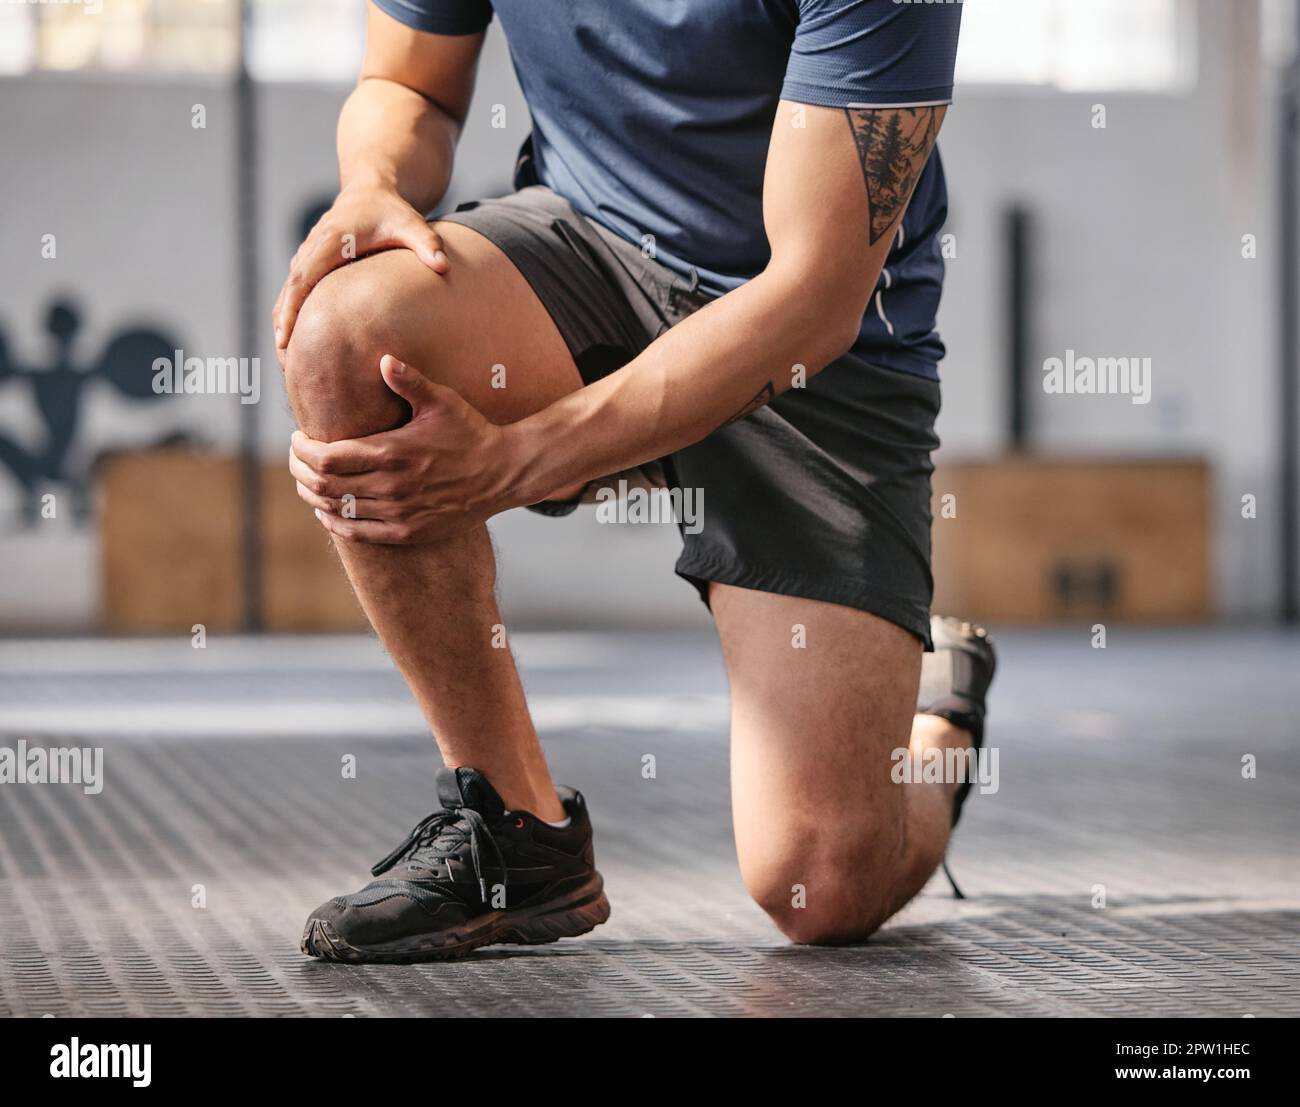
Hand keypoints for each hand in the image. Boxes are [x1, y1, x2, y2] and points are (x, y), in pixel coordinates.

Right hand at [272, 184, 448, 365]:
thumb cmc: (392, 210)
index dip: (292, 308)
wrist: (372, 191)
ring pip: (288, 291)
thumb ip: (427, 244)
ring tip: (285, 359)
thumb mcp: (412, 223)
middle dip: (283, 323)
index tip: (285, 337)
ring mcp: (309, 255)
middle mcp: (313, 248)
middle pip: (290, 290)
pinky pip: (295, 290)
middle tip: (282, 358)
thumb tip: (443, 266)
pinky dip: (291, 312)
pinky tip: (296, 340)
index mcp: (331, 241)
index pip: (303, 279)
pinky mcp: (311, 262)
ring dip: (283, 321)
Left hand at [290, 355, 526, 543]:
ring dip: (313, 496)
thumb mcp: (443, 402)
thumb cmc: (471, 432)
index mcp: (393, 453)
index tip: (296, 439)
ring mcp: (400, 513)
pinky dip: (335, 522)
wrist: (503, 473)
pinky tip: (327, 511)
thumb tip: (383, 359)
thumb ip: (409, 381)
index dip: (302, 451)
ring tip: (307, 482)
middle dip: (300, 471)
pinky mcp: (408, 531)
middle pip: (325, 484)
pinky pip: (358, 532)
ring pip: (337, 509)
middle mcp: (392, 487)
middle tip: (296, 459)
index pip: (327, 457)